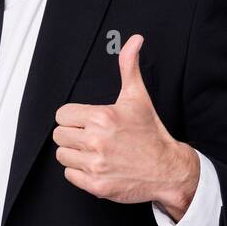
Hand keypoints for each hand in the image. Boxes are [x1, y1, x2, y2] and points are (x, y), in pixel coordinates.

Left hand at [53, 34, 199, 218]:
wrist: (168, 168)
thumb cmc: (150, 133)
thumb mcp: (137, 97)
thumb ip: (129, 67)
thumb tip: (134, 40)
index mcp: (102, 117)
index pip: (62, 115)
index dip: (73, 117)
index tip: (87, 121)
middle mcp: (97, 141)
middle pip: (59, 134)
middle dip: (72, 134)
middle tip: (90, 136)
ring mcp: (96, 164)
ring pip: (62, 154)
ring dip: (74, 153)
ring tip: (94, 151)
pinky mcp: (96, 185)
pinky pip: (69, 174)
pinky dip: (79, 171)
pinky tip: (96, 165)